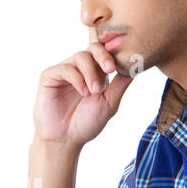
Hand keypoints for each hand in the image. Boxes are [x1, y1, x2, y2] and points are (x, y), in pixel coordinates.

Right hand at [32, 27, 136, 149]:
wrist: (65, 140)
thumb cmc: (87, 123)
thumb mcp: (110, 103)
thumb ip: (121, 83)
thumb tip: (136, 65)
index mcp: (96, 72)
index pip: (106, 52)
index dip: (115, 52)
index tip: (123, 64)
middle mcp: (80, 68)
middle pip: (94, 47)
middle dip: (104, 56)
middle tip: (110, 70)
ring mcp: (65, 70)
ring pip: (81, 57)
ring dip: (90, 73)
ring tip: (94, 92)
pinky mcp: (50, 76)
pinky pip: (65, 68)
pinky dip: (77, 78)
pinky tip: (83, 92)